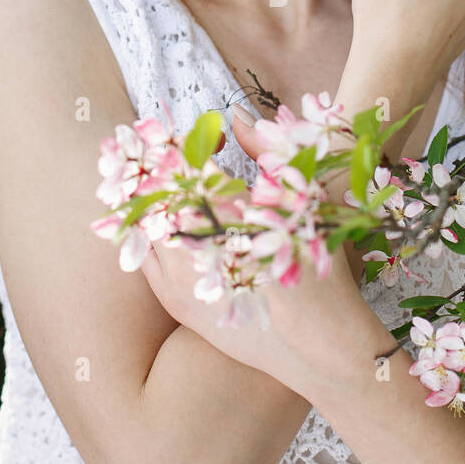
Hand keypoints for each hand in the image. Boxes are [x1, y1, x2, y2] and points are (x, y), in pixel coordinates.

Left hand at [139, 117, 368, 394]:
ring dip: (149, 195)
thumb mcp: (305, 202)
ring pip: (142, 222)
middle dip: (158, 165)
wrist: (322, 349)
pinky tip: (165, 217)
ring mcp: (177, 279)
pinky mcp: (175, 303)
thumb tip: (238, 114)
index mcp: (227, 216)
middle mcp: (193, 249)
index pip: (180, 164)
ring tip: (166, 179)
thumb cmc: (322, 270)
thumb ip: (268, 152)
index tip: (195, 131)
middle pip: (152, 190)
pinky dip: (147, 229)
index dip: (179, 141)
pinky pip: (144, 255)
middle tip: (172, 149)